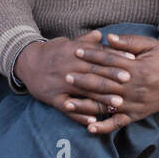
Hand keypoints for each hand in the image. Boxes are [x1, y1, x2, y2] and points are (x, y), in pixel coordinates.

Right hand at [14, 35, 136, 128]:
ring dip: (102, 98)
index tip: (132, 60)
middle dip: (113, 77)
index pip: (99, 54)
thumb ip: (86, 41)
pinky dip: (81, 116)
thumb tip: (102, 35)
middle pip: (94, 73)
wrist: (26, 63)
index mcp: (74, 52)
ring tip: (118, 103)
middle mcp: (69, 68)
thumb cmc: (52, 53)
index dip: (115, 57)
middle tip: (130, 81)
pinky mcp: (54, 98)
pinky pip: (69, 109)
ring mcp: (61, 84)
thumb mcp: (68, 43)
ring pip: (85, 92)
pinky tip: (94, 122)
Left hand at [67, 32, 158, 135]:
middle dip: (83, 80)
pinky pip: (118, 123)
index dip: (92, 55)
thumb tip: (108, 37)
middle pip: (103, 83)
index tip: (76, 50)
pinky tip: (88, 128)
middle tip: (65, 76)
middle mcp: (133, 88)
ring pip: (106, 105)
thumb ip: (129, 42)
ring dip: (85, 106)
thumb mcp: (150, 45)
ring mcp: (134, 103)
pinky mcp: (136, 115)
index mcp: (136, 68)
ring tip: (67, 104)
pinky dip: (104, 127)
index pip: (109, 60)